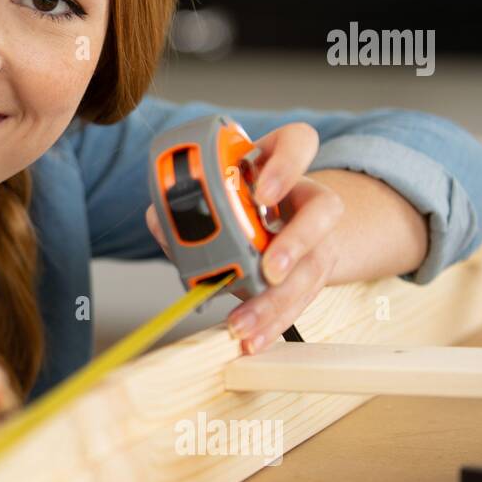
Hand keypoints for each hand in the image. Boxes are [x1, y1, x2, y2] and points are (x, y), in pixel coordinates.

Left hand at [146, 122, 344, 354]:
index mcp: (279, 162)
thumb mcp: (212, 193)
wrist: (274, 223)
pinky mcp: (313, 272)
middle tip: (268, 270)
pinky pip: (303, 298)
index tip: (263, 193)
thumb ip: (184, 203)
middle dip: (295, 244)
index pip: (299, 143)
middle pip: (322, 211)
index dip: (286, 165)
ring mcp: (317, 236)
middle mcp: (306, 195)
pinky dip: (275, 321)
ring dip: (281, 299)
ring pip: (315, 264)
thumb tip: (159, 218)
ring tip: (247, 322)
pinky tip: (254, 338)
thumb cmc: (237, 200)